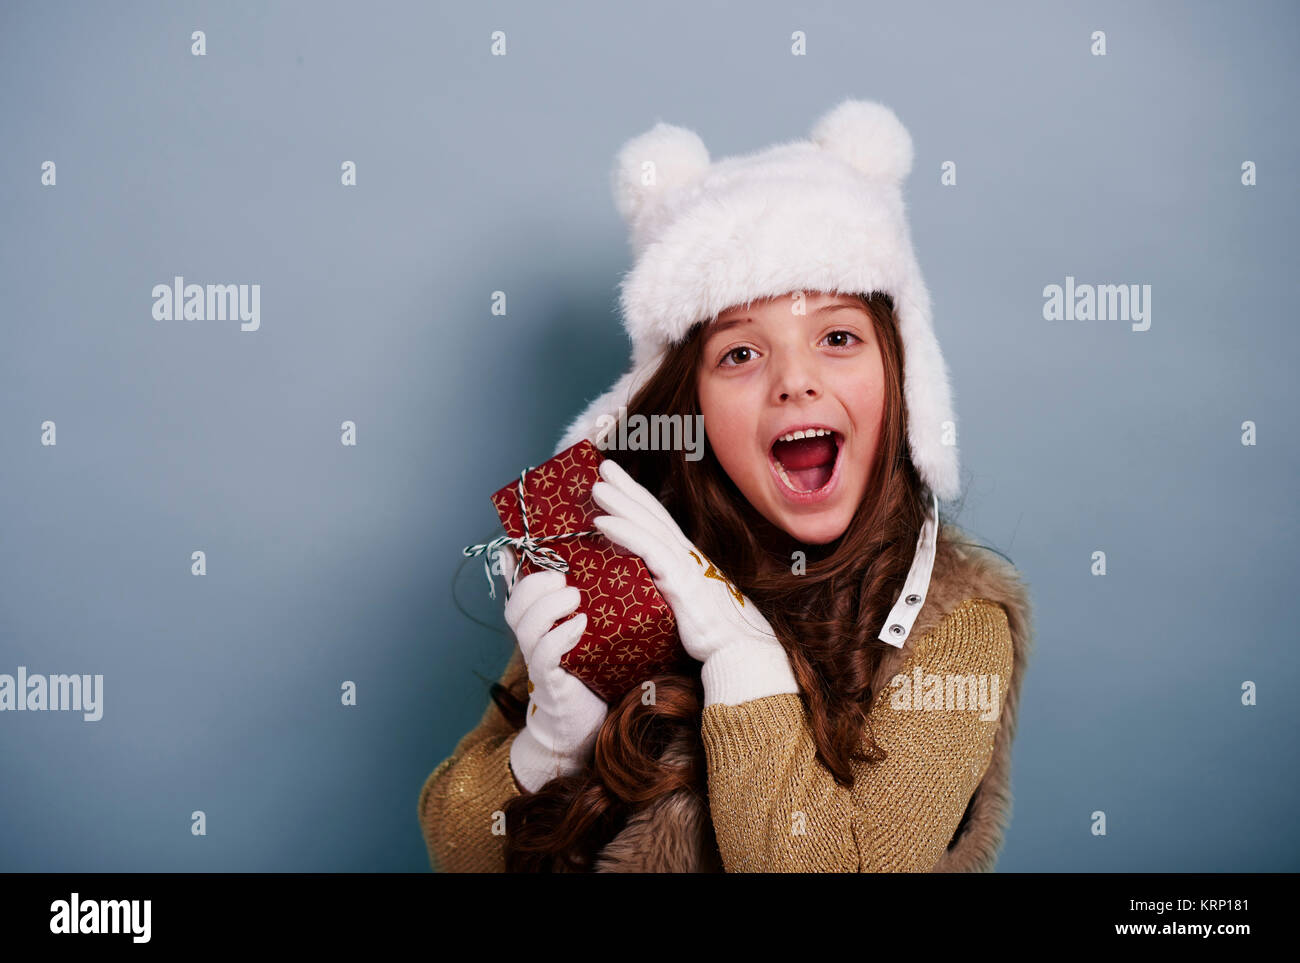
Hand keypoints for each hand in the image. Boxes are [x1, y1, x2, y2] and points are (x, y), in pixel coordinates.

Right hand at [496, 545, 609, 791]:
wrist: (585, 726)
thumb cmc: (592, 674)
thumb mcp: (588, 633)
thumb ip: (584, 608)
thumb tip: (587, 571)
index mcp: (537, 625)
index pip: (515, 590)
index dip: (517, 567)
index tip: (541, 552)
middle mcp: (532, 642)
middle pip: (514, 606)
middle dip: (535, 585)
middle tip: (566, 580)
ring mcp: (538, 662)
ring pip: (526, 627)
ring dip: (548, 606)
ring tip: (575, 598)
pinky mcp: (550, 683)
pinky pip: (543, 655)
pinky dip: (559, 636)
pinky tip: (581, 626)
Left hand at [589, 459, 799, 705]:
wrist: (740, 652)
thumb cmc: (713, 635)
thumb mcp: (683, 607)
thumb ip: (665, 591)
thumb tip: (640, 587)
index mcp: (687, 559)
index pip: (659, 521)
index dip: (638, 498)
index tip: (616, 481)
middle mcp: (687, 555)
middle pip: (653, 513)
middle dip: (628, 488)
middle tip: (604, 466)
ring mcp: (686, 566)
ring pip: (649, 525)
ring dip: (621, 502)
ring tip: (597, 486)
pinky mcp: (682, 581)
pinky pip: (649, 549)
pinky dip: (625, 532)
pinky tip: (603, 523)